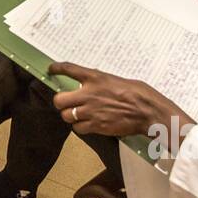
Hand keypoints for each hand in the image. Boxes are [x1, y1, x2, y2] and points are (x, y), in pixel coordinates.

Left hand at [48, 62, 193, 138]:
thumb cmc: (137, 93)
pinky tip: (87, 124)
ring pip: (66, 116)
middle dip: (60, 102)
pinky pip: (78, 128)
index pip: (69, 69)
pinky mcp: (96, 125)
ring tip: (78, 115)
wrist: (146, 110)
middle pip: (59, 99)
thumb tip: (92, 84)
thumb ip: (100, 82)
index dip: (57, 68)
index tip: (51, 69)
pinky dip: (80, 127)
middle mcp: (88, 93)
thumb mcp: (116, 80)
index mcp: (95, 77)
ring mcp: (90, 111)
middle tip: (66, 103)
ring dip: (70, 116)